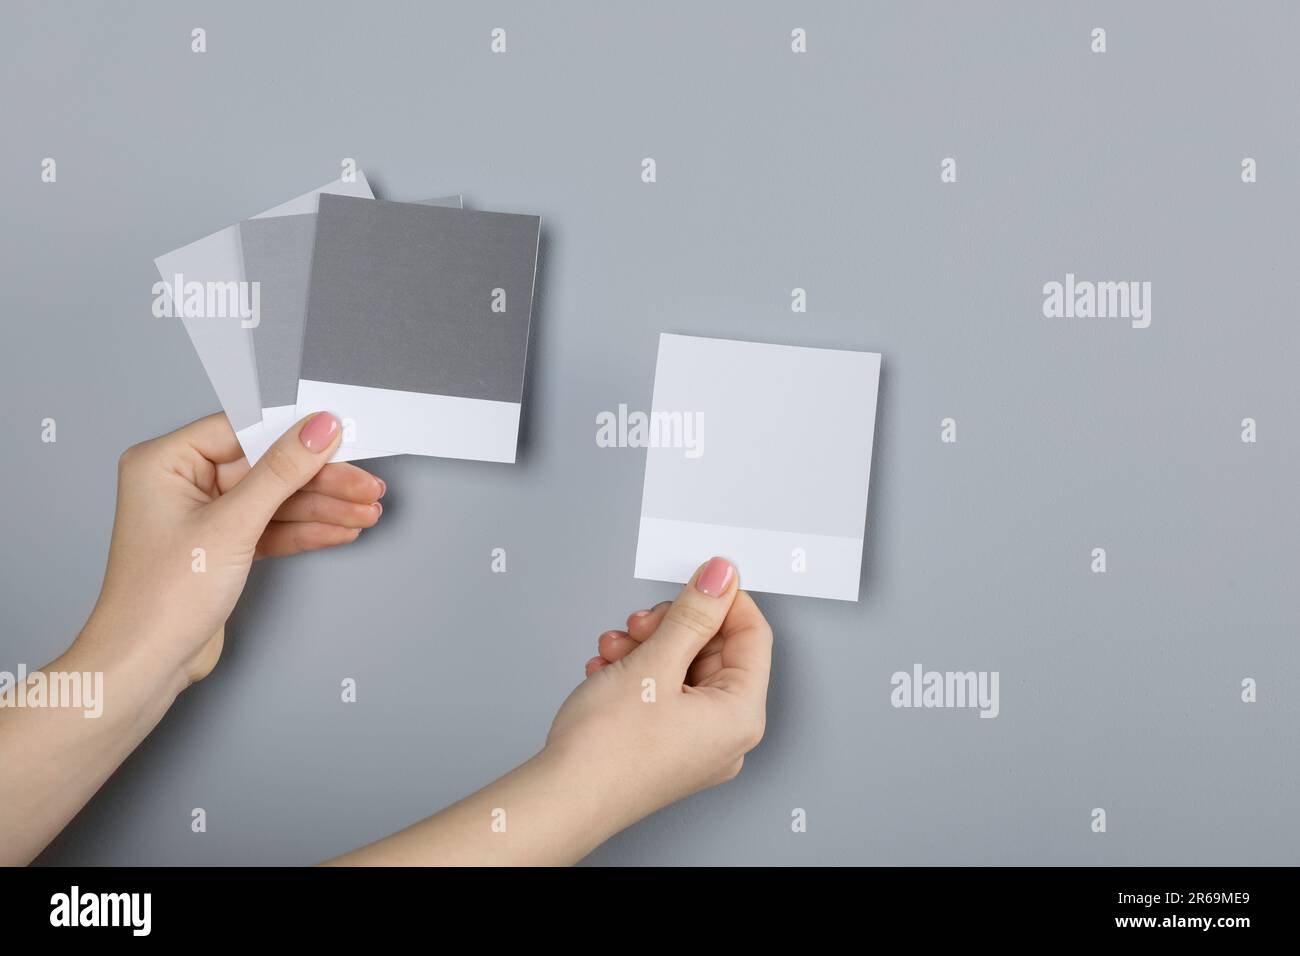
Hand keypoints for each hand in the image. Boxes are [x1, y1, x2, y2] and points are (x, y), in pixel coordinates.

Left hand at [81, 412, 383, 686]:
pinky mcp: (223, 547)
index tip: (340, 435)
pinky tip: (341, 529)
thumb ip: (280, 472)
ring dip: (323, 508)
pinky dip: (307, 530)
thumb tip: (317, 429)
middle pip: (267, 467)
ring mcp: (205, 517)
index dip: (296, 434)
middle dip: (321, 481)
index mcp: (166, 462)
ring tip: (365, 513)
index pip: (244, 430)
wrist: (146, 666)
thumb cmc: (160, 599)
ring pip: (276, 500)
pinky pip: (273, 527)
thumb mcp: (231, 525)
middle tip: (366, 487)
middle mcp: (182, 483)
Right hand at [546, 557, 772, 827]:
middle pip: (714, 652)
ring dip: (647, 647)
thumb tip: (720, 579)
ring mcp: (695, 746)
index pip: (753, 636)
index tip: (697, 579)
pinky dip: (637, 674)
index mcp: (740, 717)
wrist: (560, 800)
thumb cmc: (606, 750)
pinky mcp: (666, 748)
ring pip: (683, 670)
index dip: (724, 601)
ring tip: (613, 650)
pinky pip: (665, 694)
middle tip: (640, 624)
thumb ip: (693, 614)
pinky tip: (607, 670)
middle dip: (672, 628)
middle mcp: (725, 737)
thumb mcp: (654, 662)